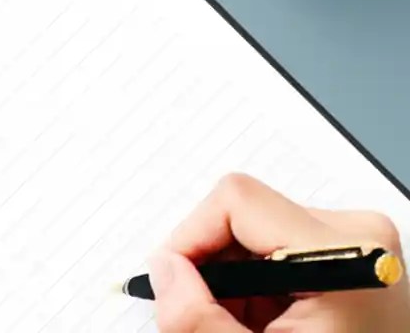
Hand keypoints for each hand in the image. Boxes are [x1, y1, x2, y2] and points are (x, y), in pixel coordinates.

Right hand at [151, 173, 409, 332]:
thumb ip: (198, 318)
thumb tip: (163, 268)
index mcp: (343, 253)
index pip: (235, 201)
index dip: (190, 239)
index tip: (175, 283)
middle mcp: (357, 235)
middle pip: (241, 217)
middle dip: (212, 270)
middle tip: (214, 319)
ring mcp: (356, 242)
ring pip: (252, 233)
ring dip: (232, 281)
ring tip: (247, 326)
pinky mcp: (350, 252)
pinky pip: (274, 246)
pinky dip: (255, 284)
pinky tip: (268, 321)